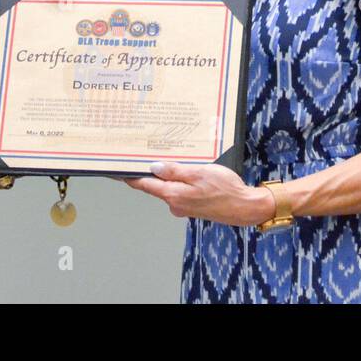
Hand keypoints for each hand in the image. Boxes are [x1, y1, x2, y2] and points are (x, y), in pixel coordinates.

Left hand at [125, 162, 274, 226]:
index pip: (143, 184)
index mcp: (173, 195)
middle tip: (147, 153)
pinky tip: (191, 172)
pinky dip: (181, 181)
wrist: (244, 207)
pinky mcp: (192, 206)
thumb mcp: (199, 173)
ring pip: (170, 187)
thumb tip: (153, 168)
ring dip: (170, 175)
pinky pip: (180, 190)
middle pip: (155, 185)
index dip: (128, 176)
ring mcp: (183, 206)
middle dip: (152, 171)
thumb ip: (174, 171)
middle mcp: (175, 203)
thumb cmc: (225, 189)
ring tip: (178, 159)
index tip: (115, 170)